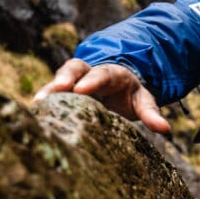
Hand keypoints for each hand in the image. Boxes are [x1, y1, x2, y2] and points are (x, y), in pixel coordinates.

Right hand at [33, 59, 169, 133]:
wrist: (118, 85)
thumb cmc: (130, 94)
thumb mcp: (143, 101)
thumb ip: (151, 113)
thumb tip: (165, 130)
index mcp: (113, 73)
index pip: (103, 74)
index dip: (92, 80)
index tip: (82, 89)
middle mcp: (90, 72)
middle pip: (76, 69)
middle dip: (66, 78)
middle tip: (58, 88)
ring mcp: (75, 80)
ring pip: (60, 80)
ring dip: (49, 90)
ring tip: (39, 103)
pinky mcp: (64, 91)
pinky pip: (52, 93)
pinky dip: (44, 100)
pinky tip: (34, 113)